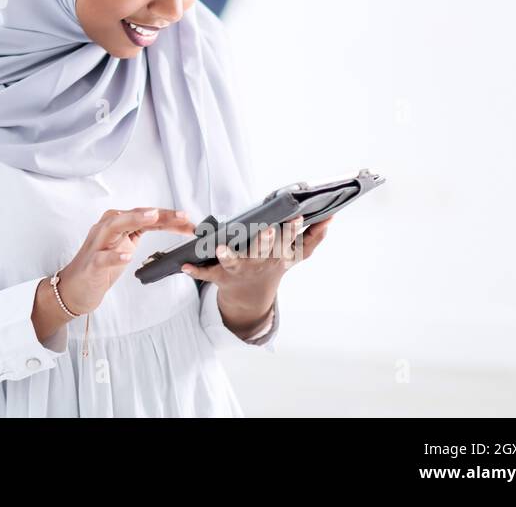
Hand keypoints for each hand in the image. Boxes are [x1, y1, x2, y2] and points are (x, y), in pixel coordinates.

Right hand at [46, 208, 197, 319]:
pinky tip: (127, 257)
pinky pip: (103, 258)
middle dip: (158, 214)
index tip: (189, 220)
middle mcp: (105, 230)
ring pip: (114, 226)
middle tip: (182, 215)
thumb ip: (138, 231)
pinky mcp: (91, 265)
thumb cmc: (99, 266)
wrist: (73, 288)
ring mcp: (97, 246)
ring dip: (134, 220)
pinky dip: (115, 256)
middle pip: (133, 215)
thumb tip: (166, 223)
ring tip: (153, 217)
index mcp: (115, 225)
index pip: (145, 216)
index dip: (168, 217)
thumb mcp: (123, 245)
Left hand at [182, 213, 334, 310]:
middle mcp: (259, 262)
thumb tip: (330, 217)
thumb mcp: (296, 256)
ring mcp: (240, 270)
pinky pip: (206, 274)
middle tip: (265, 229)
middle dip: (265, 241)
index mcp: (277, 255)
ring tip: (220, 248)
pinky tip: (184, 266)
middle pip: (262, 250)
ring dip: (228, 256)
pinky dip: (195, 271)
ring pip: (234, 263)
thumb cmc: (272, 265)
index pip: (287, 240)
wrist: (250, 297)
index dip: (293, 230)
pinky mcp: (220, 276)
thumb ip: (314, 237)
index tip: (298, 217)